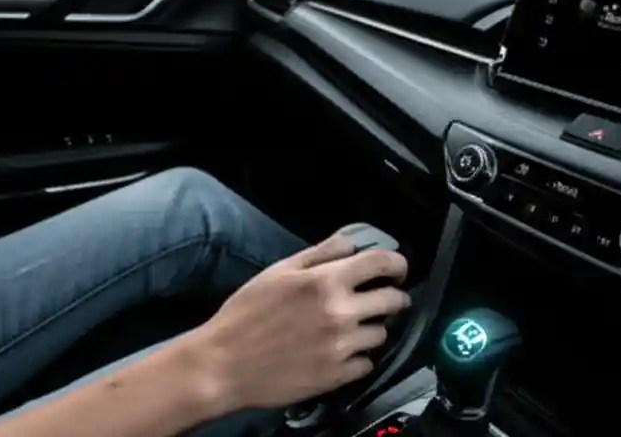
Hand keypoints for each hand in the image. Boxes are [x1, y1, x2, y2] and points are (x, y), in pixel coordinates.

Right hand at [183, 236, 409, 414]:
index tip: (397, 271)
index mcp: (327, 281)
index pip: (384, 263)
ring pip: (382, 334)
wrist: (223, 365)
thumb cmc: (247, 313)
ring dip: (371, 329)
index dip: (397, 264)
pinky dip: (357, 358)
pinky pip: (366, 363)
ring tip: (350, 329)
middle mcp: (341, 313)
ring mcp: (342, 347)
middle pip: (393, 300)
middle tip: (380, 301)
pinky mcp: (337, 376)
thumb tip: (352, 244)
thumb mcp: (280, 272)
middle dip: (391, 298)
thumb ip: (320, 254)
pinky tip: (338, 353)